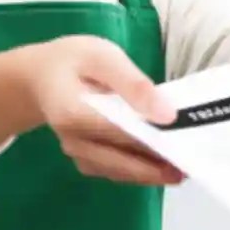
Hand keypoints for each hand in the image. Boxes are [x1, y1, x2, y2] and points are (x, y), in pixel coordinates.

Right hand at [17, 35, 183, 185]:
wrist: (39, 76)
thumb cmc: (72, 60)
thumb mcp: (102, 56)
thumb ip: (133, 83)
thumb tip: (167, 114)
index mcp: (74, 113)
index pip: (122, 133)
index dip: (154, 140)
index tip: (185, 143)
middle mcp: (73, 141)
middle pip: (122, 160)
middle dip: (156, 166)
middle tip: (190, 167)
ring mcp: (77, 153)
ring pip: (119, 170)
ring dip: (150, 173)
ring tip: (182, 170)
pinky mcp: (84, 158)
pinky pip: (114, 170)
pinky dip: (138, 171)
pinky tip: (160, 166)